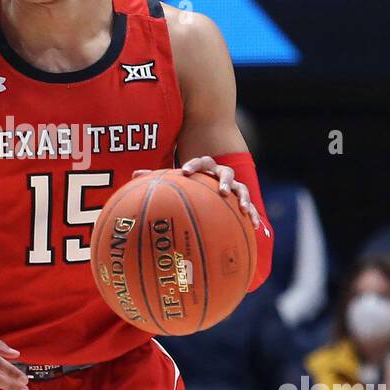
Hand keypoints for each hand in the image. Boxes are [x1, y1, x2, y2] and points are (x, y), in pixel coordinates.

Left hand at [133, 157, 261, 228]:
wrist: (209, 179)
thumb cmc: (187, 182)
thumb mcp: (174, 179)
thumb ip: (156, 176)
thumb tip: (133, 175)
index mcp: (204, 167)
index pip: (200, 161)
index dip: (193, 166)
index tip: (185, 173)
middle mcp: (220, 174)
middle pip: (226, 173)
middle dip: (225, 182)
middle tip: (222, 191)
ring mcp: (233, 186)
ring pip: (242, 189)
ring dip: (244, 199)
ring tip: (245, 210)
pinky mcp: (240, 199)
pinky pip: (249, 207)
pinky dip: (253, 216)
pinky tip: (256, 228)